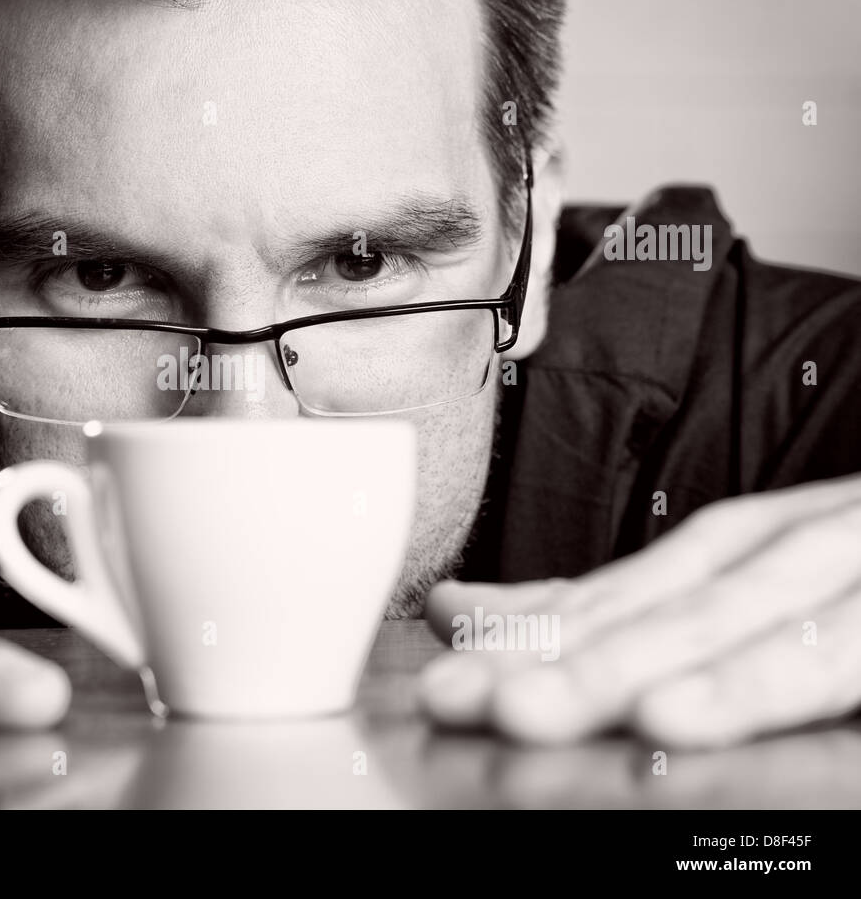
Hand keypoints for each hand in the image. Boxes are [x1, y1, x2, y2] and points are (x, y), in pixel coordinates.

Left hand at [417, 475, 860, 746]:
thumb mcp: (740, 582)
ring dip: (629, 666)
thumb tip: (467, 615)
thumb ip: (624, 605)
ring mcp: (855, 571)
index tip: (442, 652)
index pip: (623, 586)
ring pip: (733, 625)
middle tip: (463, 696)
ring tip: (537, 708)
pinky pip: (835, 654)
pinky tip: (682, 711)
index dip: (529, 620)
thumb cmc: (856, 584)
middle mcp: (797, 548)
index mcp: (751, 549)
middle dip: (553, 653)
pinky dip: (756, 682)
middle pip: (660, 605)